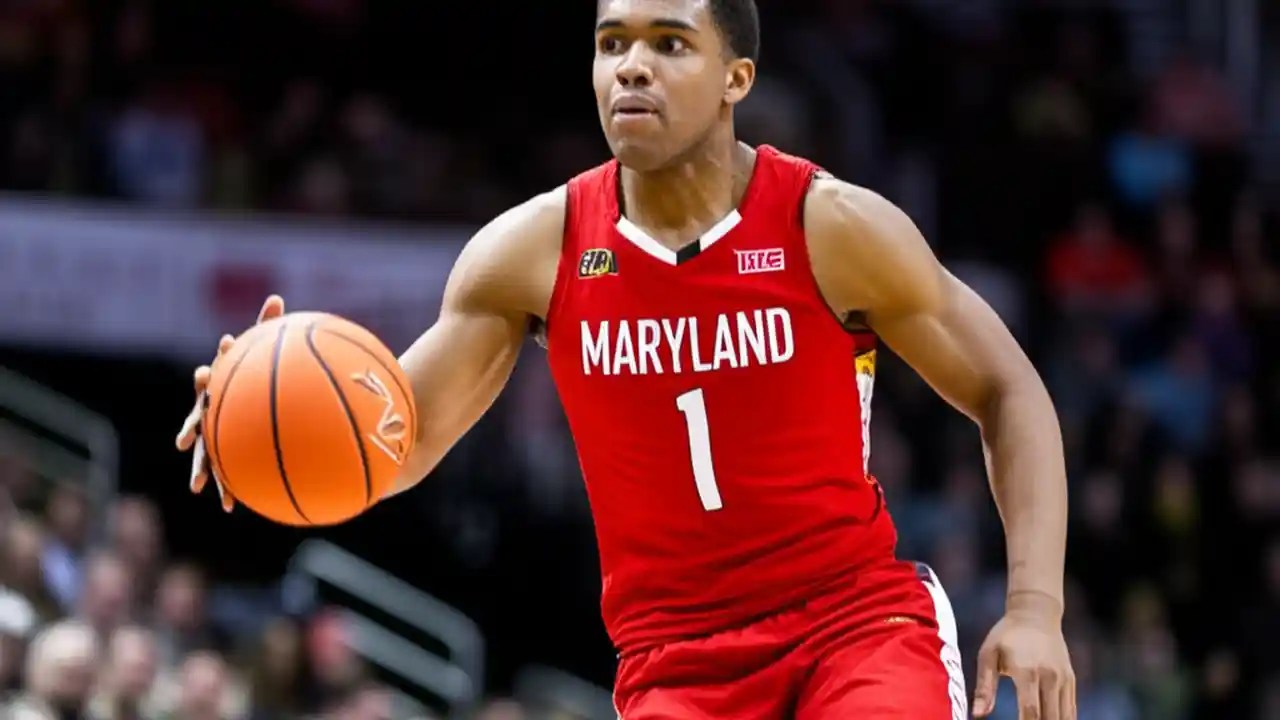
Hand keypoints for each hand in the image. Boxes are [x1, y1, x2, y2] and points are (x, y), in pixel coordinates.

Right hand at [176, 295, 285, 511]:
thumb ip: (267, 325)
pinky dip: (228, 488)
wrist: (246, 395)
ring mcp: (213, 433)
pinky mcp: (224, 452)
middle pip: (195, 420)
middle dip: (189, 430)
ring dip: (201, 469)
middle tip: (182, 441)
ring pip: (204, 453)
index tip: (204, 372)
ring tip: (197, 487)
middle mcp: (208, 409)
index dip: (207, 374)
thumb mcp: (260, 347)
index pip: (208, 378)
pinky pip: (225, 472)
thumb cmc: (253, 368)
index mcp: (215, 386)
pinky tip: (231, 508)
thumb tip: (277, 296)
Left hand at [973, 602, 1074, 719]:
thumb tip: (977, 714)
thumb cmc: (1005, 635)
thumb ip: (984, 687)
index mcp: (1027, 672)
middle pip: (1050, 719)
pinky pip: (1071, 710)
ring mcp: (1063, 679)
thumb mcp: (988, 655)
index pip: (1030, 712)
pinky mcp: (1071, 680)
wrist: (1036, 614)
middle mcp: (1050, 677)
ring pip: (1064, 717)